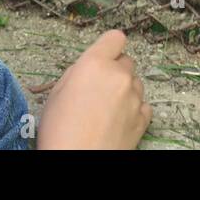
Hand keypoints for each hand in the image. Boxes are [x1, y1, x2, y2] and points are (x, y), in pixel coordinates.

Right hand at [36, 30, 151, 148]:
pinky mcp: (143, 119)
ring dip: (125, 90)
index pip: (115, 38)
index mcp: (95, 64)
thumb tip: (87, 69)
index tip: (104, 56)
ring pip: (136, 82)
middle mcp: (119, 76)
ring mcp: (134, 98)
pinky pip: (143, 104)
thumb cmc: (59, 132)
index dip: (109, 47)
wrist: (77, 161)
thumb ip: (77, 73)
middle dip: (115, 70)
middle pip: (126, 61)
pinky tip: (117, 120)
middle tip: (99, 88)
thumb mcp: (56, 93)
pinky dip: (134, 109)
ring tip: (107, 108)